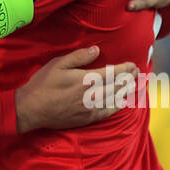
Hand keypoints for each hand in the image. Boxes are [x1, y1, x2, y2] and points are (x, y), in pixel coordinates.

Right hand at [15, 47, 137, 132]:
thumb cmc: (43, 84)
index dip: (125, 69)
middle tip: (137, 73)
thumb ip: (79, 57)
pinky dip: (116, 107)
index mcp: (85, 80)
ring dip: (125, 92)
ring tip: (133, 85)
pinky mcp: (85, 119)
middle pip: (116, 86)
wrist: (31, 109)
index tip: (133, 65)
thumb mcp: (58, 64)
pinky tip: (121, 103)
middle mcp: (91, 95)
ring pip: (114, 100)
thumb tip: (96, 50)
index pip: (112, 73)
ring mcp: (89, 109)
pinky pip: (105, 113)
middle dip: (128, 79)